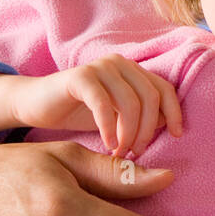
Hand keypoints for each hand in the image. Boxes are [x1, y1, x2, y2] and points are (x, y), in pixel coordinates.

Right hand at [7, 57, 181, 156]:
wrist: (37, 104)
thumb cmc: (81, 112)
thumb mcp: (118, 116)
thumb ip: (144, 116)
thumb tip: (171, 124)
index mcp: (134, 70)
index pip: (165, 88)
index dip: (174, 112)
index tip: (176, 136)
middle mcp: (121, 63)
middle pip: (150, 97)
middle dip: (148, 129)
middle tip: (136, 152)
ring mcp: (101, 66)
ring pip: (131, 102)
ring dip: (129, 133)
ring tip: (120, 152)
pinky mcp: (80, 76)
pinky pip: (103, 104)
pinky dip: (109, 128)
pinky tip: (107, 145)